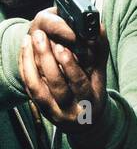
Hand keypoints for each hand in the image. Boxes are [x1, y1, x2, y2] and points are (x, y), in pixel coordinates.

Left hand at [19, 7, 108, 129]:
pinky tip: (26, 49)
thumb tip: (99, 28)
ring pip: (39, 88)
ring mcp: (54, 111)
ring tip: (31, 39)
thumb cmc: (92, 93)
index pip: (80, 84)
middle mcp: (71, 111)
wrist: (82, 121)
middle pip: (57, 86)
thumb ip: (100, 51)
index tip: (62, 47)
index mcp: (90, 102)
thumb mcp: (100, 75)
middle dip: (48, 60)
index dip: (70, 66)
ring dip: (32, 61)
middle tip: (41, 36)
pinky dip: (25, 66)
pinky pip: (29, 87)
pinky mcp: (40, 107)